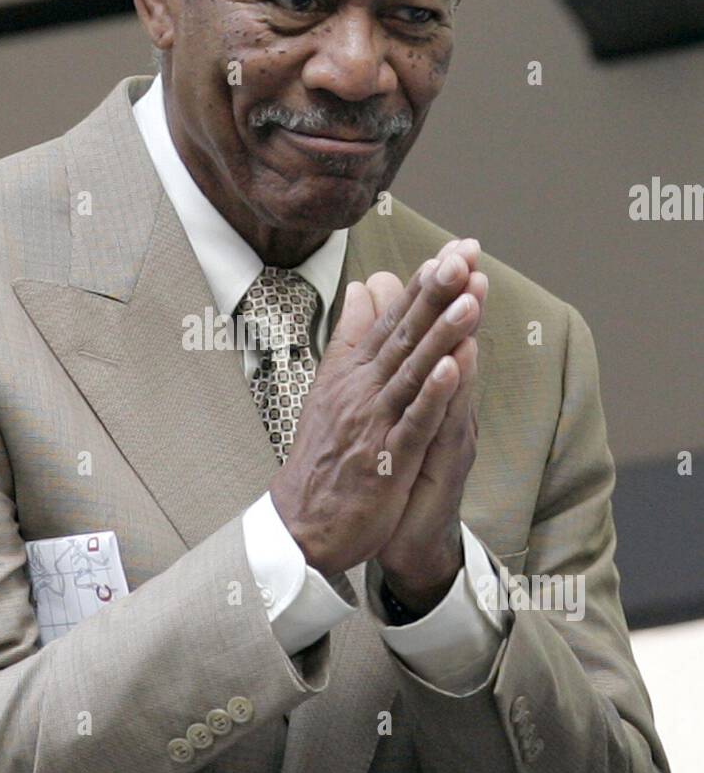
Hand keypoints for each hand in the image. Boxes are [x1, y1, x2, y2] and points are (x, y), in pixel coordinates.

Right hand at [269, 238, 483, 578]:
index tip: (453, 250)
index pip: (392, 318)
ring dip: (441, 333)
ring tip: (469, 297)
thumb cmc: (323, 456)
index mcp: (352, 372)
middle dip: (435, 293)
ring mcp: (373, 422)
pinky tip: (454, 366)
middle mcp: (362, 389)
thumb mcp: (331, 387)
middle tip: (463, 254)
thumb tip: (361, 290)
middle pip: (403, 334)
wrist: (302, 522)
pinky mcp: (384, 459)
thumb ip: (350, 338)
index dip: (423, 284)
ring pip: (412, 371)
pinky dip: (434, 394)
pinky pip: (413, 421)